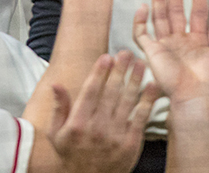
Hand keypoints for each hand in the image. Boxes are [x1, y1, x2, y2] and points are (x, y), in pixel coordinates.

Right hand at [48, 51, 157, 172]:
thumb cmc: (72, 155)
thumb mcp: (56, 134)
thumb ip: (58, 108)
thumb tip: (57, 85)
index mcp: (77, 124)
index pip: (90, 92)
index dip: (99, 72)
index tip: (106, 57)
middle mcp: (96, 128)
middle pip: (111, 92)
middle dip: (120, 70)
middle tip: (126, 53)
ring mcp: (115, 136)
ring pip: (127, 101)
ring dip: (135, 80)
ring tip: (141, 64)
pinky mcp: (130, 143)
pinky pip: (140, 117)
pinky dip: (147, 100)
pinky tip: (152, 86)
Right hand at [134, 0, 208, 108]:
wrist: (195, 96)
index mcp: (197, 41)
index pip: (197, 13)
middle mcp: (180, 41)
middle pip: (176, 11)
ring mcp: (165, 46)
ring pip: (159, 17)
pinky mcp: (152, 52)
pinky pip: (141, 34)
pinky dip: (139, 21)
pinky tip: (142, 7)